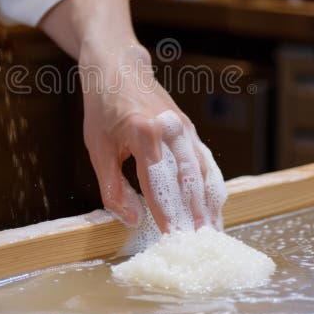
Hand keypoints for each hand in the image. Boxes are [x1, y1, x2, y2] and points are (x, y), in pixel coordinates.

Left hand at [79, 41, 226, 232]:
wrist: (118, 67)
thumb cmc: (103, 107)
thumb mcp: (98, 148)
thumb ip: (113, 187)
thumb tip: (132, 219)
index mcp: (144, 133)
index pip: (159, 183)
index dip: (167, 214)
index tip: (173, 240)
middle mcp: (171, 130)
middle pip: (188, 181)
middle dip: (195, 216)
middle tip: (200, 246)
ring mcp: (185, 129)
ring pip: (203, 173)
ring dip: (209, 205)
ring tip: (213, 234)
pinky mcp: (190, 129)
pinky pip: (206, 161)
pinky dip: (212, 186)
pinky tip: (216, 206)